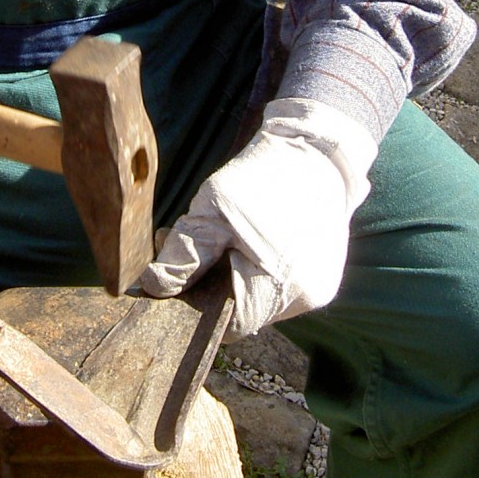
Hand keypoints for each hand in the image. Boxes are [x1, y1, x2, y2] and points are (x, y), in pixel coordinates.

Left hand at [140, 99, 377, 339]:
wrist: (315, 151)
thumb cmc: (262, 178)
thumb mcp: (213, 212)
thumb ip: (183, 255)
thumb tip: (154, 288)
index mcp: (277, 287)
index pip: (227, 327)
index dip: (199, 306)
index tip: (183, 278)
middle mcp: (305, 297)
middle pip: (246, 313)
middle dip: (216, 286)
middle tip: (200, 246)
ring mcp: (319, 288)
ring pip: (263, 300)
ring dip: (239, 277)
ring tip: (227, 238)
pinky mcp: (324, 275)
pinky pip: (282, 286)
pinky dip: (262, 270)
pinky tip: (253, 241)